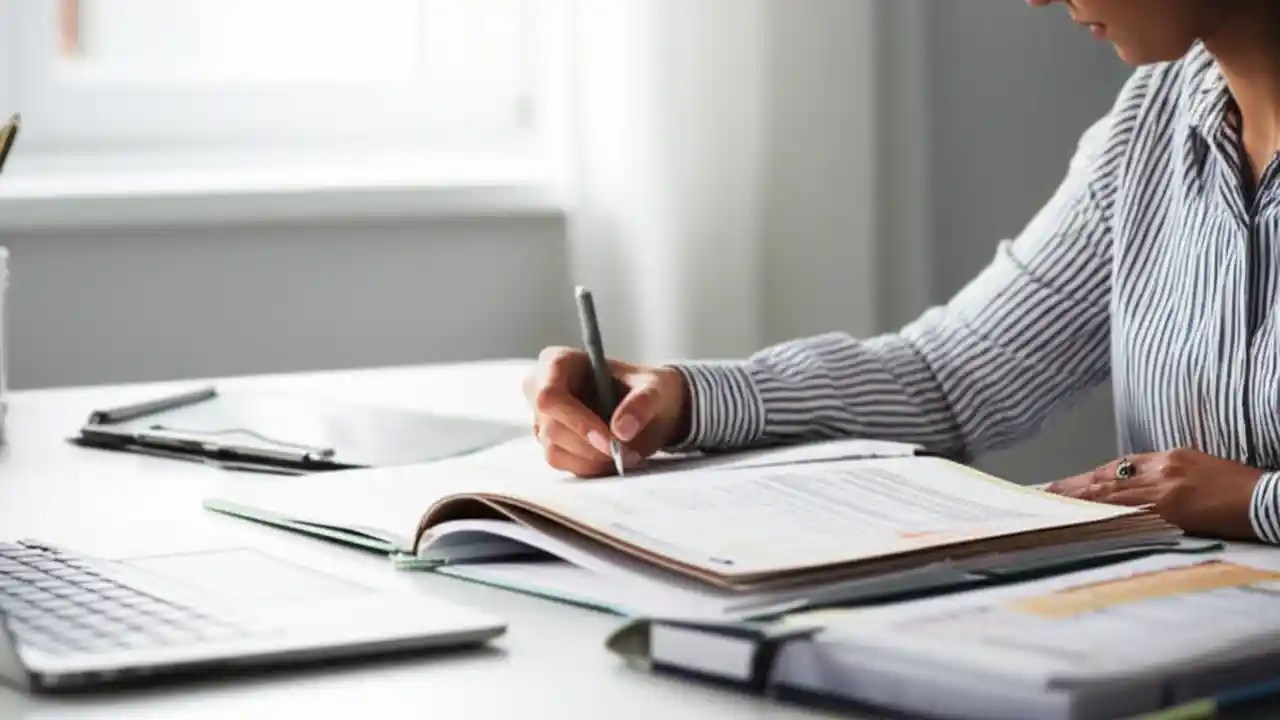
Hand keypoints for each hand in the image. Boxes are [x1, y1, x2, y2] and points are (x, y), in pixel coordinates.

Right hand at [522, 347, 690, 476]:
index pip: (550, 395)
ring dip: (592, 459)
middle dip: (590, 446)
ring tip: (625, 454)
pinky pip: (560, 462)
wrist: (651, 409)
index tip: (611, 440)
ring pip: (554, 449)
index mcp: (559, 362)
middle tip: (625, 453)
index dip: (578, 421)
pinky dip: (589, 466)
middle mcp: (541, 388)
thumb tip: (621, 430)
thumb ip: (642, 403)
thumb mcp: (655, 388)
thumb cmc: (646, 388)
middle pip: (551, 427)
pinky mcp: (550, 442)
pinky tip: (611, 459)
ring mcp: (542, 418)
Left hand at [1046, 448, 1262, 539]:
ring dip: (1079, 499)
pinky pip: (1129, 510)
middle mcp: (1163, 467)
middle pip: (1108, 476)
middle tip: (1045, 493)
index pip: (1119, 466)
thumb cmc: (1238, 488)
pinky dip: (1103, 513)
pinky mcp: (1173, 506)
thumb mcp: (1199, 471)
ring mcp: (1166, 486)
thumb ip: (1169, 477)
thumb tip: (1141, 488)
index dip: (1090, 476)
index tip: (1068, 483)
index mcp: (1169, 457)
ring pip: (1111, 491)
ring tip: (1052, 505)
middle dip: (1075, 486)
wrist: (1266, 497)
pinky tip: (1084, 518)